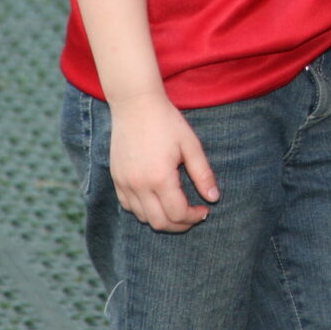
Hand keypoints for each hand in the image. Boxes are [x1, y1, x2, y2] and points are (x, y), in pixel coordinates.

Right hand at [107, 91, 219, 232]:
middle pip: (159, 223)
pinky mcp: (116, 179)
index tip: (205, 210)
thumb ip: (203, 174)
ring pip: (143, 217)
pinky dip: (144, 210)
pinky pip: (128, 206)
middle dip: (179, 225)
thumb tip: (214, 198)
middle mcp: (139, 185)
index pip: (177, 213)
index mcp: (160, 178)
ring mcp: (124, 183)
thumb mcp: (191, 145)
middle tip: (193, 215)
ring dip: (162, 218)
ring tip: (177, 207)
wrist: (135, 105)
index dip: (194, 217)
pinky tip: (157, 200)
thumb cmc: (167, 122)